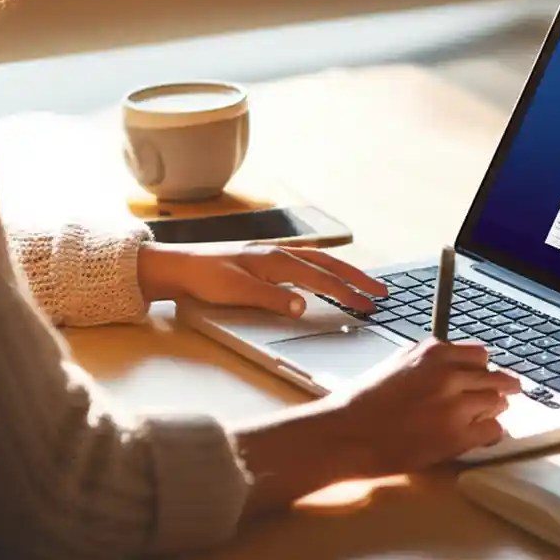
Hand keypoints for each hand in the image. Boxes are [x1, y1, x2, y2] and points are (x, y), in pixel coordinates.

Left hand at [137, 243, 386, 315]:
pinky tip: (328, 272)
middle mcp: (279, 253)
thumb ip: (271, 299)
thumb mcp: (235, 293)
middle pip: (328, 264)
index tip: (368, 305)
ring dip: (344, 271)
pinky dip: (325, 266)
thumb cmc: (203, 279)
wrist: (177, 265)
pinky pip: (306, 260)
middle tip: (382, 292)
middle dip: (357, 278)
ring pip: (319, 261)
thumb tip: (304, 306)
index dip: (347, 292)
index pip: (321, 278)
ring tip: (365, 283)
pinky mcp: (267, 258)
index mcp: (276, 261)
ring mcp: (274, 254)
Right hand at [323, 339, 520, 476]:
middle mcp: (448, 373)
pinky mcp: (455, 435)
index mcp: (433, 352)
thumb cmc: (362, 402)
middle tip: (502, 397)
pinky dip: (488, 435)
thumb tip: (456, 368)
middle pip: (496, 377)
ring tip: (479, 420)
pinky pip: (493, 431)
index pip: (480, 355)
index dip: (481, 370)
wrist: (343, 433)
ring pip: (498, 402)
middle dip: (499, 387)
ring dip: (491, 411)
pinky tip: (474, 437)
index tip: (481, 378)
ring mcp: (454, 404)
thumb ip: (430, 362)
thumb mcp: (398, 363)